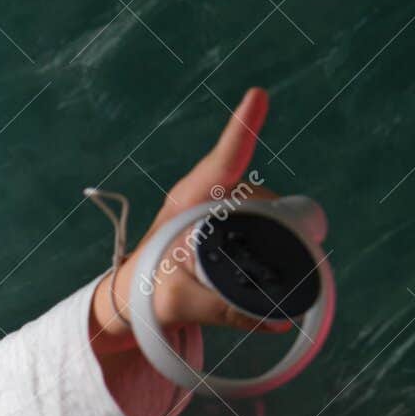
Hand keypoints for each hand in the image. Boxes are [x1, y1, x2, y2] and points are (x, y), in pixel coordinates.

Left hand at [90, 87, 290, 353]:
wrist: (129, 296)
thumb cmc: (146, 292)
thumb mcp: (178, 303)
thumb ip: (225, 312)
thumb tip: (279, 320)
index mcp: (187, 204)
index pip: (221, 162)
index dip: (241, 129)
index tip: (257, 96)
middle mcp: (203, 196)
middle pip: (257, 195)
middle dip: (276, 219)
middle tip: (271, 256)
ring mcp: (215, 206)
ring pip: (262, 208)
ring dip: (275, 229)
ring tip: (267, 264)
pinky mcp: (224, 220)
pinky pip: (258, 215)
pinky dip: (272, 230)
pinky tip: (285, 247)